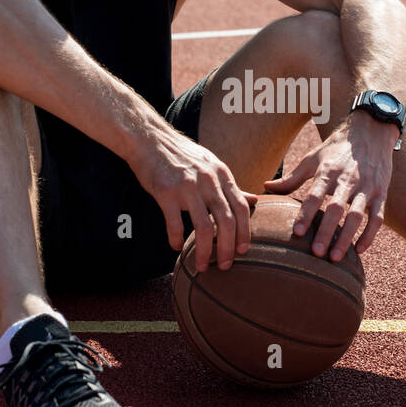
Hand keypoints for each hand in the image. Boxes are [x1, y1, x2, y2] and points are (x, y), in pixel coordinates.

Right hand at [129, 124, 256, 272]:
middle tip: (226, 266)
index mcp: (222, 175)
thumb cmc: (183, 156)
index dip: (245, 232)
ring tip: (203, 266)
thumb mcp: (213, 166)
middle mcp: (208, 181)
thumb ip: (232, 187)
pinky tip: (176, 247)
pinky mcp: (166, 192)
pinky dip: (176, 239)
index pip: (241, 208)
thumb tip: (254, 200)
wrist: (150, 140)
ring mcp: (187, 186)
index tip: (243, 251)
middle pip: (226, 221)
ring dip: (204, 251)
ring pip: (203, 227)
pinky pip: (174, 223)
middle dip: (228, 248)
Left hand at [262, 113, 396, 261]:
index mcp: (328, 171)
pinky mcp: (381, 193)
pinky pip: (377, 218)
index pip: (315, 195)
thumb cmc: (336, 148)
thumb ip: (291, 178)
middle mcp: (348, 179)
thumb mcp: (312, 159)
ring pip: (358, 216)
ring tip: (335, 258)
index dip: (306, 214)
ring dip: (347, 238)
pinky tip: (359, 250)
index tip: (297, 233)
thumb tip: (265, 187)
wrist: (371, 131)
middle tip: (316, 254)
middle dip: (326, 232)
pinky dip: (370, 235)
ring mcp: (367, 187)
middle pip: (336, 209)